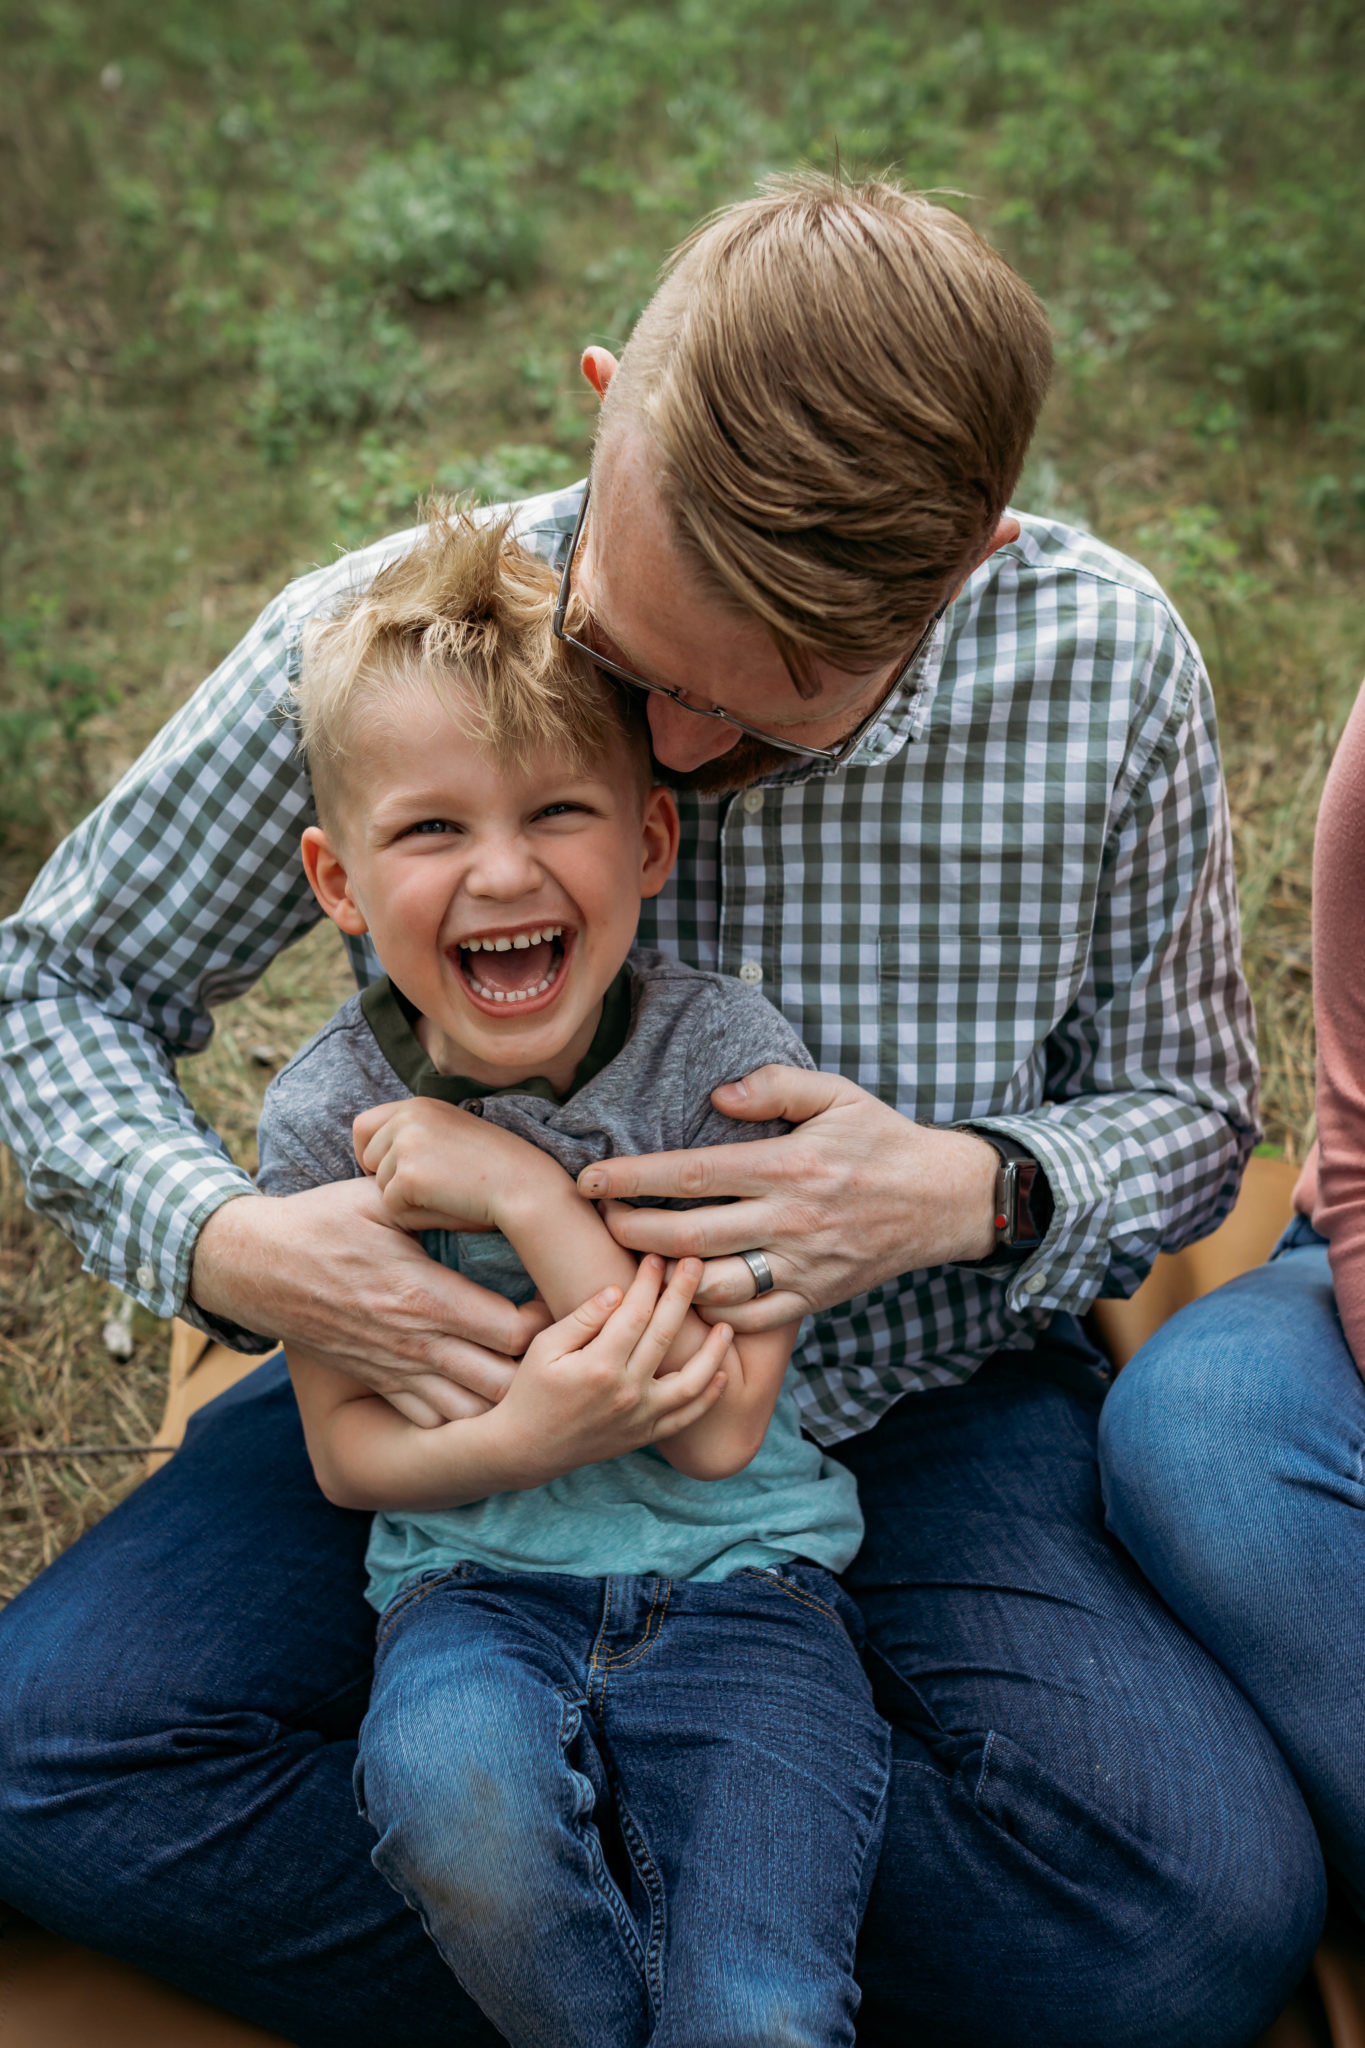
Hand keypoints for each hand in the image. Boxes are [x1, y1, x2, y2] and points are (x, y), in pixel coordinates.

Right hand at [191, 1181, 549, 1424]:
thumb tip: (502, 1196)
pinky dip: (464, 1415)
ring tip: (533, 1375)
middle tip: (562, 1348)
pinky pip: (431, 1420)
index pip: (512, 1330)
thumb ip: (443, 1202)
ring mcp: (394, 1370)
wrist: (255, 1266)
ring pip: (471, 1412)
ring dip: (506, 1399)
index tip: (563, 1303)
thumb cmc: (322, 1221)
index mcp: (423, 1294)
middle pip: (502, 1382)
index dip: (550, 1323)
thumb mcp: (382, 1199)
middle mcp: (413, 1342)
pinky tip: (484, 1392)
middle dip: (539, 1372)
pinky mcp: (377, 1383)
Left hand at [353, 1097, 568, 1233]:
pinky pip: (392, 1206)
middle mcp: (408, 1117)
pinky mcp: (408, 1176)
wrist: (522, 1183)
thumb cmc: (495, 1166)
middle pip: (368, 1155)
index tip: (386, 1169)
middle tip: (419, 1189)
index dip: (371, 1151)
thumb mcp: (453, 1131)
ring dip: (404, 1197)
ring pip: (379, 1183)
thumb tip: (375, 1153)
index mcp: (419, 1104)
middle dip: (385, 1176)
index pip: (364, 1125)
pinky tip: (446, 1205)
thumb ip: (418, 1133)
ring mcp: (406, 1145)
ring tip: (444, 1194)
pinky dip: (414, 1215)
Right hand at [494, 1255, 731, 1483]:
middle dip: (682, 1295)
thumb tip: (617, 1291)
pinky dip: (708, 1398)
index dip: (648, 1282)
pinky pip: (686, 1419)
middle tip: (696, 1264)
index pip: (634, 1313)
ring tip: (727, 1325)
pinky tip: (723, 1375)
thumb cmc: (532, 1390)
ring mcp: (639, 1417)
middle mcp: (625, 1392)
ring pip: (690, 1382)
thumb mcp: (545, 1347)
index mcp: (598, 1366)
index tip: (655, 1257)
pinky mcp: (644, 1435)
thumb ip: (582, 1319)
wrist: (527, 1449)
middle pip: (664, 1335)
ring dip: (713, 1352)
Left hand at [576, 1066, 998, 1331]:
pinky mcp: (815, 1296)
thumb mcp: (836, 1094)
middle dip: (630, 1228)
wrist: (945, 1200)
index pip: (693, 1173)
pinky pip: (749, 1317)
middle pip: (687, 1235)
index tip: (589, 1177)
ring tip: (634, 1256)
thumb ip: (775, 1086)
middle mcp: (791, 1220)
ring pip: (712, 1285)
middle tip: (598, 1217)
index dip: (633, 1176)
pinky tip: (685, 1292)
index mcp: (788, 1166)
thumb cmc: (883, 1141)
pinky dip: (710, 1311)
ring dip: (663, 1276)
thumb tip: (717, 1094)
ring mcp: (802, 1264)